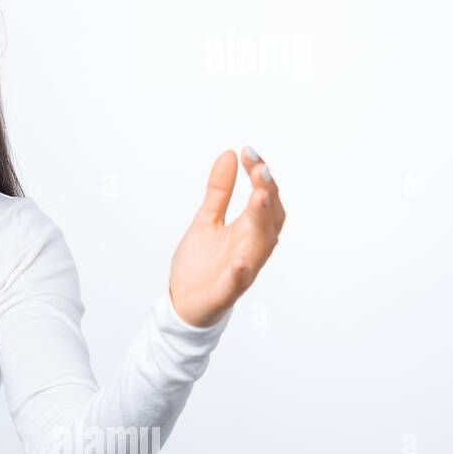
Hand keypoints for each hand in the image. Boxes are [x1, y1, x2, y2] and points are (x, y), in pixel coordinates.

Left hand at [168, 146, 284, 327]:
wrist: (183, 302)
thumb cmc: (201, 263)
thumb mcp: (206, 219)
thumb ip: (219, 191)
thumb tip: (229, 155)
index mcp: (249, 229)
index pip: (264, 197)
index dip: (260, 174)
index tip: (248, 151)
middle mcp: (252, 247)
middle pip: (269, 218)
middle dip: (267, 192)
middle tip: (261, 167)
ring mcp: (242, 270)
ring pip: (261, 246)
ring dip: (262, 221)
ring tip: (259, 196)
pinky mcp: (227, 291)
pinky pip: (238, 282)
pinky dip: (241, 272)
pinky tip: (240, 261)